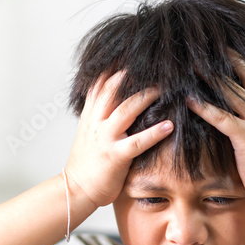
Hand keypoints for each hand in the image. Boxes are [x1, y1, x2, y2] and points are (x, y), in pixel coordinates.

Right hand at [64, 71, 173, 207]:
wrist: (76, 189)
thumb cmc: (86, 164)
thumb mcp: (87, 133)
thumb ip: (98, 115)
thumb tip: (112, 101)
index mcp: (90, 116)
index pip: (100, 83)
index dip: (114, 67)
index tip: (130, 54)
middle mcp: (96, 122)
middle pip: (113, 89)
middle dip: (132, 75)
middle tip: (154, 64)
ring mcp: (105, 138)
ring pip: (126, 109)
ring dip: (146, 96)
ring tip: (165, 88)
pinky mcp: (116, 156)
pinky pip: (138, 141)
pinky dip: (155, 132)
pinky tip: (169, 125)